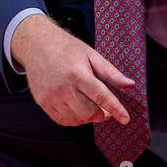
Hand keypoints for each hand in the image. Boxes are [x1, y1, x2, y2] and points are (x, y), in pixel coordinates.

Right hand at [10, 14, 134, 126]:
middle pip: (89, 113)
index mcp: (78, 74)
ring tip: (90, 106)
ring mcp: (51, 97)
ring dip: (88, 117)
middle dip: (102, 114)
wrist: (37, 45)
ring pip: (76, 119)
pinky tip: (77, 109)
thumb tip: (130, 84)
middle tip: (105, 109)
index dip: (116, 109)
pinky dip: (74, 119)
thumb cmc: (66, 49)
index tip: (125, 119)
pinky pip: (62, 121)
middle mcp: (64, 87)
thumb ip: (111, 73)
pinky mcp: (43, 103)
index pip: (101, 96)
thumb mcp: (92, 55)